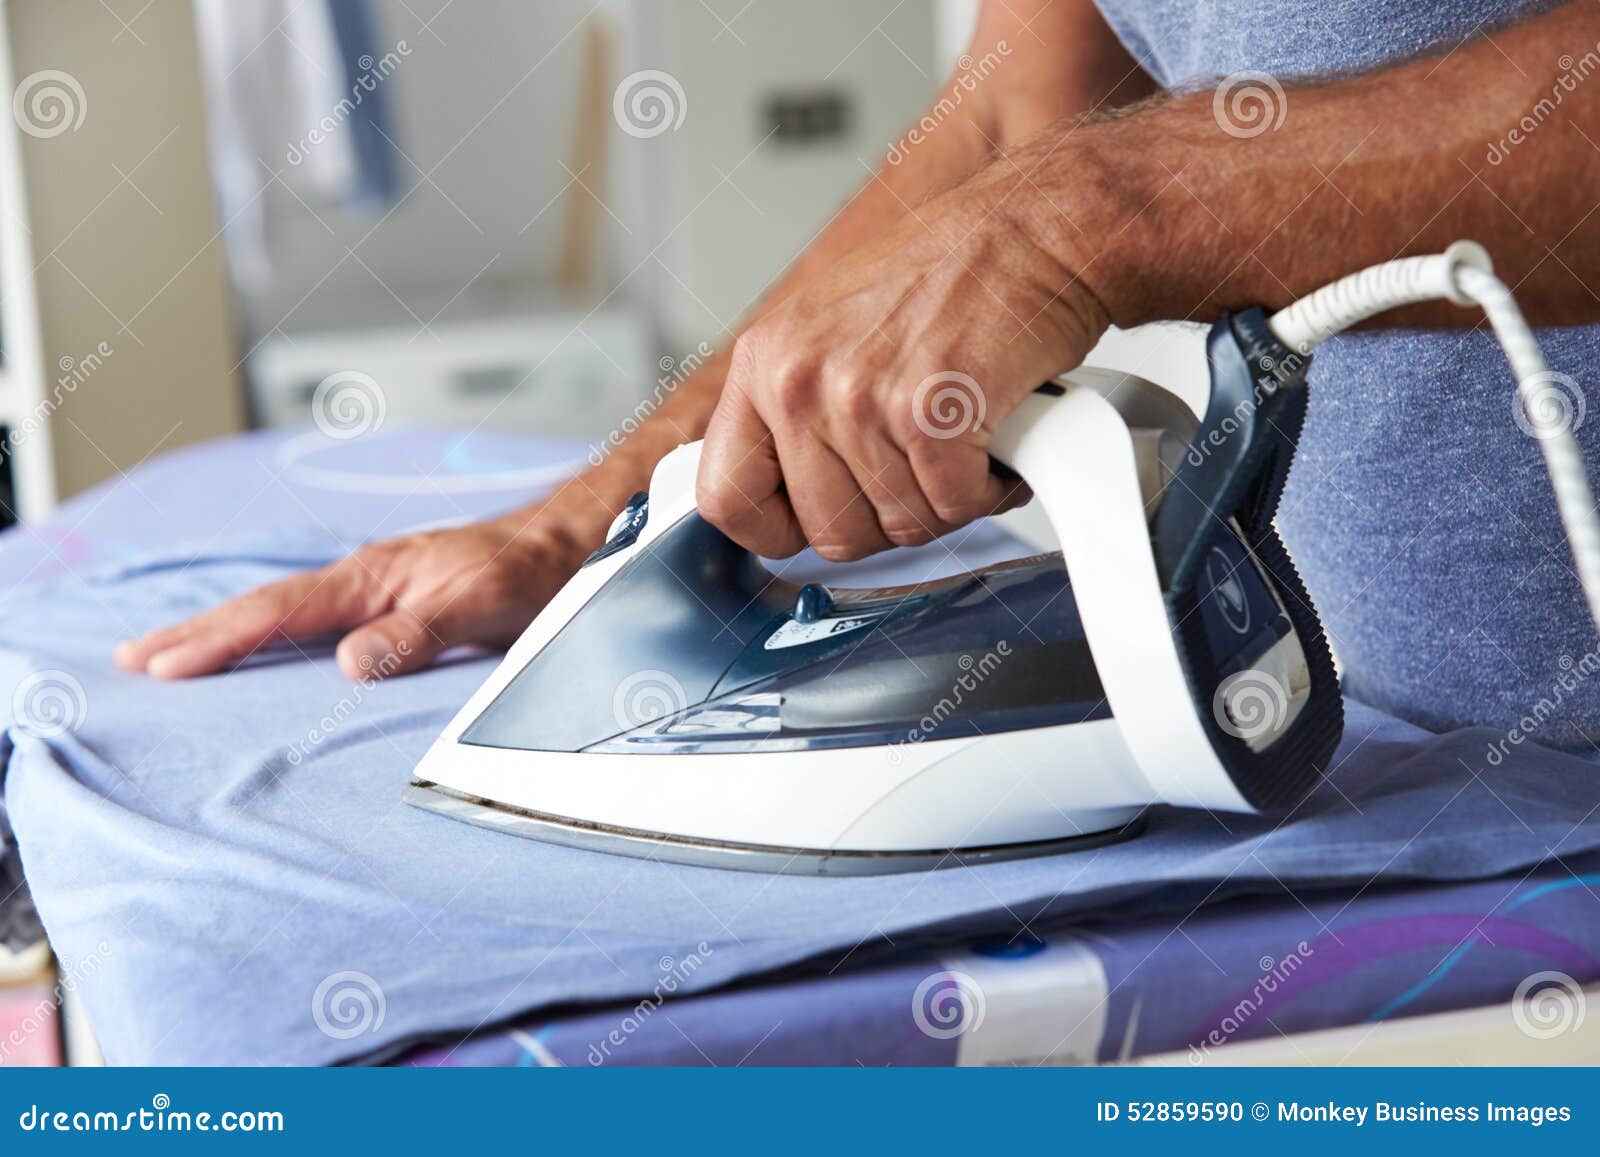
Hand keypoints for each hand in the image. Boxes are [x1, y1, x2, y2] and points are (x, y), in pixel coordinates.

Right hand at [115, 515, 589, 680]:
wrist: (568, 543)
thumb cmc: (531, 572)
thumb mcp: (482, 605)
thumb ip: (418, 633)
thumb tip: (346, 664)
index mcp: (374, 576)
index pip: (280, 611)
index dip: (219, 640)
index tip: (162, 665)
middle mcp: (365, 578)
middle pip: (265, 607)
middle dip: (197, 634)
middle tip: (131, 661)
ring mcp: (376, 587)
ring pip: (284, 611)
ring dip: (226, 633)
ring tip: (170, 654)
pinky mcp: (392, 599)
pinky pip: (313, 618)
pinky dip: (271, 633)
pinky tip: (260, 649)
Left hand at [694, 164, 1106, 561]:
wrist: (1032, 227)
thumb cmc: (949, 275)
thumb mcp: (831, 331)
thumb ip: (796, 412)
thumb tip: (786, 498)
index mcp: (763, 361)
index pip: (724, 497)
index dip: (776, 532)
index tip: (814, 524)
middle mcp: (798, 379)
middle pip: (828, 532)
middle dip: (888, 518)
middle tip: (920, 470)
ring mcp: (859, 397)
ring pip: (901, 527)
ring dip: (946, 498)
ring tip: (959, 436)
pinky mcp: (928, 413)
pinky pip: (954, 507)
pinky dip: (988, 487)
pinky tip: (991, 436)